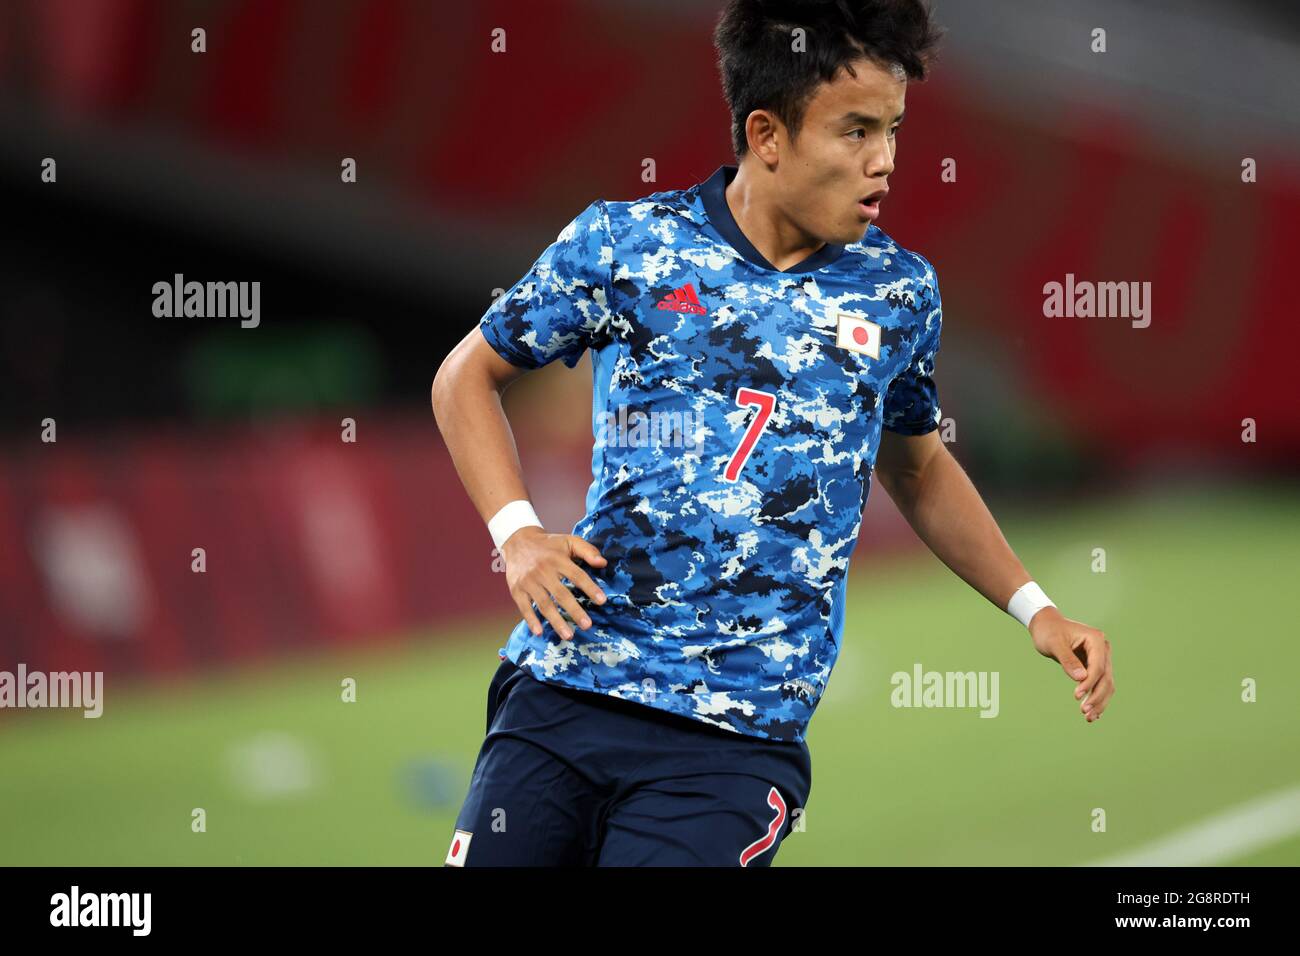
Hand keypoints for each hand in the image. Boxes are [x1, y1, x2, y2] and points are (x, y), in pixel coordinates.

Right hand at [501, 527, 606, 638]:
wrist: (518, 542)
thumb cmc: (550, 545)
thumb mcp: (569, 541)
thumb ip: (587, 550)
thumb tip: (603, 563)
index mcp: (558, 559)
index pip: (577, 575)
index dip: (590, 588)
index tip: (602, 601)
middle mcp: (543, 571)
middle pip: (561, 594)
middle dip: (575, 611)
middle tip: (587, 625)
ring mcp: (528, 581)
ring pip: (544, 604)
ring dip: (556, 621)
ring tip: (569, 635)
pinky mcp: (516, 590)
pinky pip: (524, 607)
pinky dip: (531, 620)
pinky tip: (539, 632)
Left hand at [1027, 607, 1113, 722]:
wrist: (1046, 626)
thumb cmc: (1048, 632)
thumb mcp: (1054, 644)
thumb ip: (1067, 660)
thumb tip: (1081, 678)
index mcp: (1096, 640)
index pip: (1098, 666)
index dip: (1089, 683)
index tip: (1077, 696)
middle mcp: (1103, 649)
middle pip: (1106, 678)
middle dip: (1097, 697)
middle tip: (1084, 712)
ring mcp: (1101, 658)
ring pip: (1106, 684)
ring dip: (1099, 701)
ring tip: (1088, 717)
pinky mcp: (1096, 666)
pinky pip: (1100, 684)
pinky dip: (1097, 698)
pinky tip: (1093, 713)